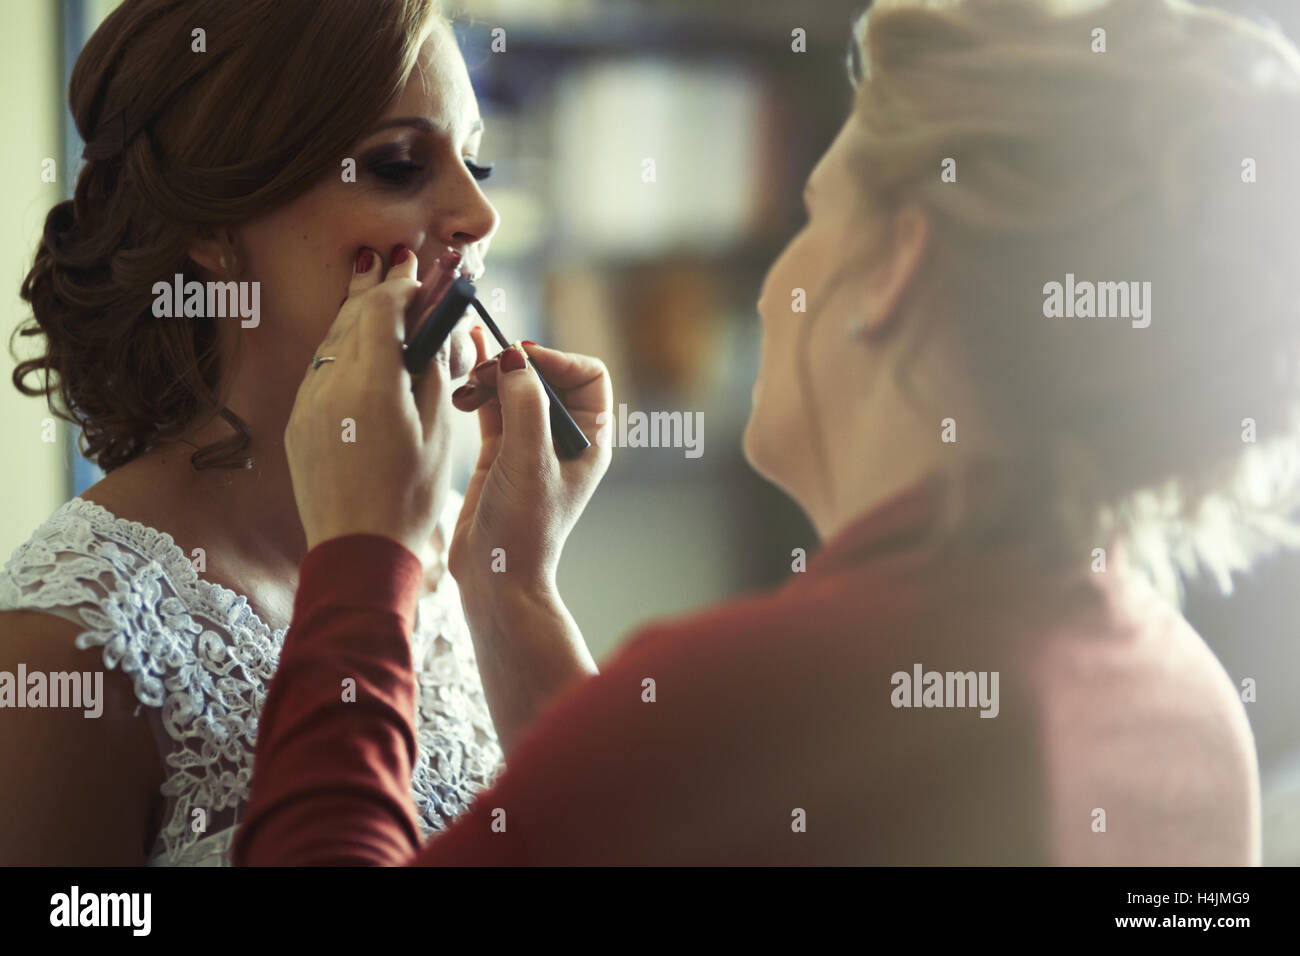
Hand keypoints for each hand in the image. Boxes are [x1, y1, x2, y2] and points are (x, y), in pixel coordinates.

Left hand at [285, 246, 453, 557]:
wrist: (358, 553)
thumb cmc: (409, 499)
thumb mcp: (438, 435)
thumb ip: (434, 374)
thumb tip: (435, 333)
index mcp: (372, 385)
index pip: (381, 312)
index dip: (400, 285)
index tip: (415, 267)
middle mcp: (331, 386)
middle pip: (350, 317)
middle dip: (372, 285)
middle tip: (387, 256)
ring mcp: (308, 404)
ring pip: (330, 340)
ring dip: (352, 311)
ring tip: (367, 283)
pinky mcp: (297, 424)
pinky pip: (318, 369)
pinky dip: (338, 346)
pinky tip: (352, 342)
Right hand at [447, 332, 612, 601]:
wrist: (494, 580)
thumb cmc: (524, 529)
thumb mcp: (528, 462)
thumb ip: (525, 406)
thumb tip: (514, 357)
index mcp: (590, 439)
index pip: (587, 374)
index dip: (557, 359)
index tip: (520, 360)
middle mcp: (564, 437)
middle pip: (546, 375)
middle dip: (514, 365)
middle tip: (482, 370)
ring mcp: (530, 443)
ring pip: (515, 387)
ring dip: (490, 377)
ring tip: (465, 387)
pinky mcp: (499, 453)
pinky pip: (492, 407)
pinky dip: (477, 392)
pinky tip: (459, 391)